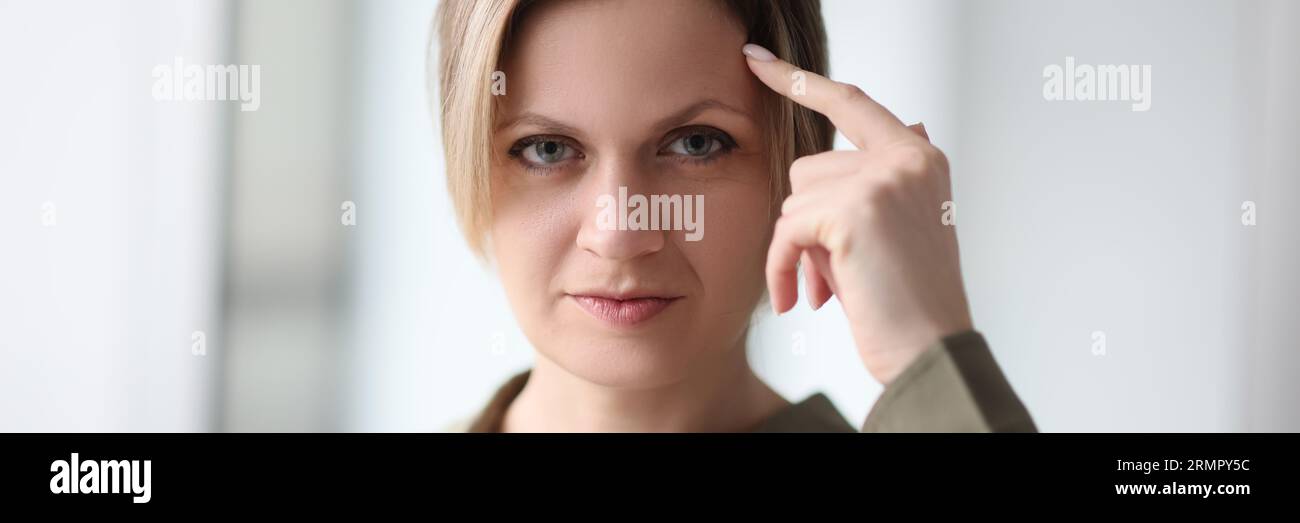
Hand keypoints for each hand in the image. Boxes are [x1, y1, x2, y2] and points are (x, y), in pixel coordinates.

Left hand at [744, 44, 972, 385]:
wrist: (929, 352)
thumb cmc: (908, 302)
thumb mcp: (898, 230)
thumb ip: (875, 183)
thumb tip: (879, 137)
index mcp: (920, 157)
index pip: (851, 103)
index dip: (801, 82)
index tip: (758, 62)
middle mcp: (906, 158)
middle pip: (808, 168)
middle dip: (804, 223)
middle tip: (827, 274)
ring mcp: (882, 179)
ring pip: (793, 200)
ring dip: (797, 250)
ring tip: (828, 289)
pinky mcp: (855, 209)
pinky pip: (787, 230)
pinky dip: (782, 267)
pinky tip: (798, 299)